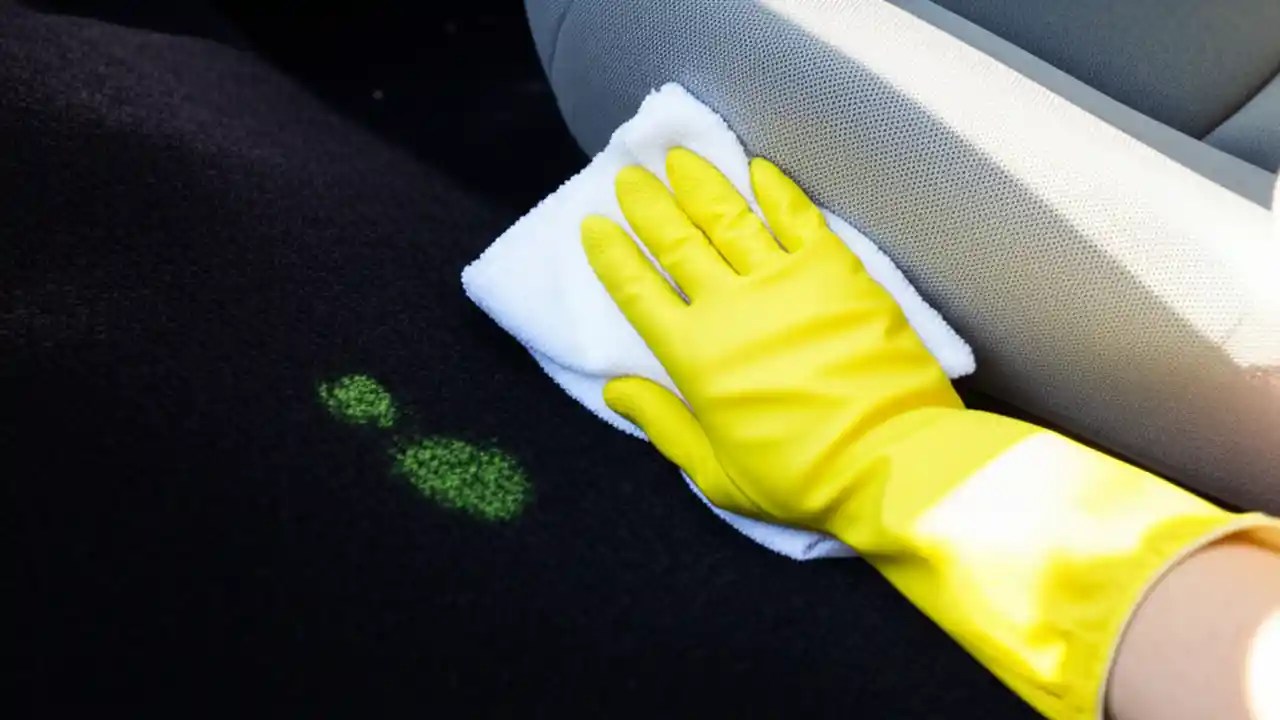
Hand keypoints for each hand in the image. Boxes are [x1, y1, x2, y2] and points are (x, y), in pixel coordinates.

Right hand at [581, 148, 960, 529]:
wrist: (890, 461)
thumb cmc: (800, 477)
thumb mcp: (715, 472)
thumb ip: (663, 424)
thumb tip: (615, 389)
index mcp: (694, 356)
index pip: (639, 292)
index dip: (613, 256)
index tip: (595, 224)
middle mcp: (730, 306)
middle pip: (678, 241)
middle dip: (648, 204)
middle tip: (630, 174)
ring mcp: (784, 281)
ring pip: (730, 217)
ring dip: (700, 184)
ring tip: (679, 157)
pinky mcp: (837, 271)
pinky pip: (798, 217)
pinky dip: (775, 189)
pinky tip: (757, 168)